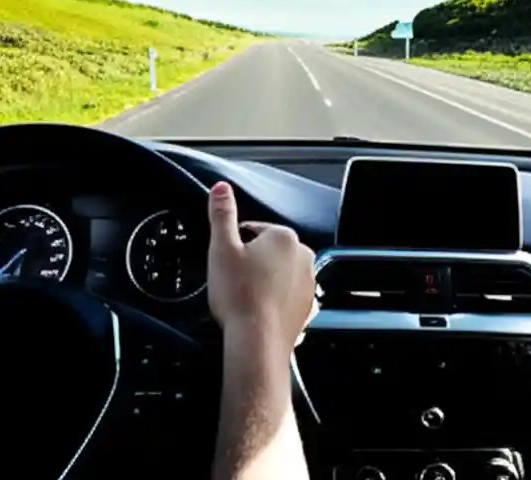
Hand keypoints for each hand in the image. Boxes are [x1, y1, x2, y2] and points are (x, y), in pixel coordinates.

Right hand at [206, 182, 314, 344]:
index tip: (226, 261)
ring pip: (279, 274)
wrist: (257, 342)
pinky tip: (257, 311)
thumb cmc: (240, 296)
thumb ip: (222, 214)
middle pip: (269, 251)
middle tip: (234, 280)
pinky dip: (273, 301)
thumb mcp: (222, 248)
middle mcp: (303, 256)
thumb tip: (221, 188)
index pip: (254, 230)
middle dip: (252, 262)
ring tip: (245, 297)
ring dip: (263, 281)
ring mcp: (309, 283)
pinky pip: (286, 296)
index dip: (235, 244)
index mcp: (284, 237)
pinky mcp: (307, 307)